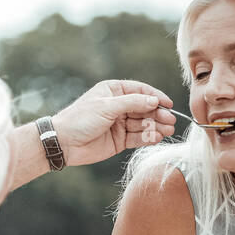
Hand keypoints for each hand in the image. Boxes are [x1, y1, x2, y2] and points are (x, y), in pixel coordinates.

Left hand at [52, 80, 175, 166]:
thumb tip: (154, 100)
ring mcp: (120, 124)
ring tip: (168, 130)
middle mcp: (118, 106)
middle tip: (170, 120)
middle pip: (145, 108)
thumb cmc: (81, 119)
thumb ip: (132, 103)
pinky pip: (137, 137)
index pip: (140, 91)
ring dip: (156, 126)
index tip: (168, 104)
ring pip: (143, 124)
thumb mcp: (107, 106)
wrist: (64, 142)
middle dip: (158, 114)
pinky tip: (157, 137)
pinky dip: (148, 137)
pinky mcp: (119, 140)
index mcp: (114, 91)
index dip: (155, 96)